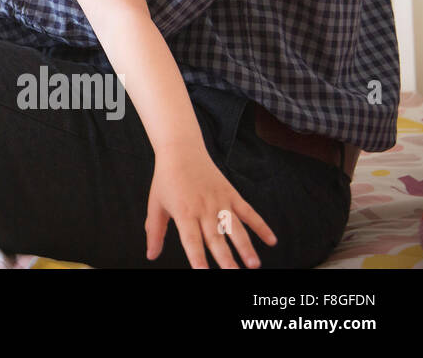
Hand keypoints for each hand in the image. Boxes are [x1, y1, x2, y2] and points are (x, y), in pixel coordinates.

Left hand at [145, 145, 276, 267]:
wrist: (181, 150)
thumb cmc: (166, 180)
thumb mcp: (155, 204)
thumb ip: (155, 231)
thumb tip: (151, 255)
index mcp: (183, 212)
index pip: (191, 239)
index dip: (197, 256)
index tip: (202, 271)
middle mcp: (204, 208)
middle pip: (216, 237)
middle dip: (226, 258)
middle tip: (233, 273)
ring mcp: (220, 201)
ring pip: (235, 227)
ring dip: (246, 247)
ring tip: (254, 264)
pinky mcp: (232, 194)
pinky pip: (249, 212)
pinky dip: (261, 226)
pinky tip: (272, 240)